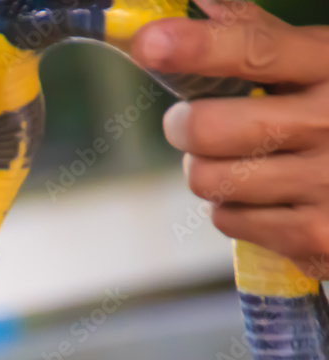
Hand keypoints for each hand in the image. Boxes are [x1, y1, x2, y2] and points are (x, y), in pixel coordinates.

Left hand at [131, 0, 328, 277]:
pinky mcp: (314, 236)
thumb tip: (203, 3)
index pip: (257, 51)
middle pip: (208, 129)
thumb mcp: (323, 65)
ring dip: (209, 170)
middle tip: (190, 123)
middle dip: (183, 126)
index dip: (197, 47)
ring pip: (208, 179)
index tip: (149, 42)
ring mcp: (326, 184)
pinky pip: (229, 220)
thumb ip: (262, 37)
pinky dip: (234, 209)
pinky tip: (266, 195)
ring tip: (241, 160)